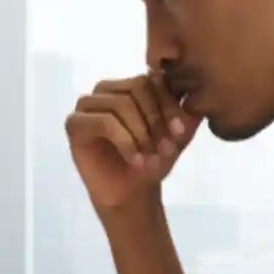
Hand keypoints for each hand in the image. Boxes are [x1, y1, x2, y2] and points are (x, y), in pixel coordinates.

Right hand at [65, 70, 202, 208]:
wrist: (132, 194)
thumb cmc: (153, 161)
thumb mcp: (178, 134)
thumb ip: (188, 111)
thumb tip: (199, 90)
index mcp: (130, 85)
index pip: (152, 79)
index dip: (168, 104)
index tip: (181, 132)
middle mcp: (107, 89)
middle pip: (136, 88)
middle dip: (155, 120)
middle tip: (166, 148)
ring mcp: (88, 105)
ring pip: (120, 104)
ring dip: (141, 134)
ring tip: (151, 158)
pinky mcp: (74, 124)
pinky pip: (103, 122)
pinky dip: (124, 142)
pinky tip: (135, 160)